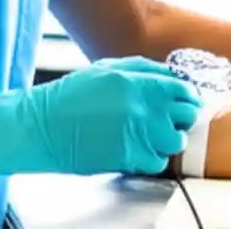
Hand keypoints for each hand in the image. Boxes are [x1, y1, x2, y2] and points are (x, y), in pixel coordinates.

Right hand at [0, 56, 202, 179]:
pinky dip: (151, 158)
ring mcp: (139, 133)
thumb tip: (171, 76)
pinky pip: (157, 161)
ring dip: (167, 139)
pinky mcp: (130, 157)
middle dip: (181, 118)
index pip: (185, 90)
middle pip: (187, 115)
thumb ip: (143, 70)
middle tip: (168, 119)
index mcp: (140, 82)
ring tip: (149, 136)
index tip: (185, 102)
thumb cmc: (71, 96)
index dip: (188, 97)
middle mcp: (144, 106)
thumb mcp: (107, 69)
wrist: (42, 126)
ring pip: (175, 141)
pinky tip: (136, 149)